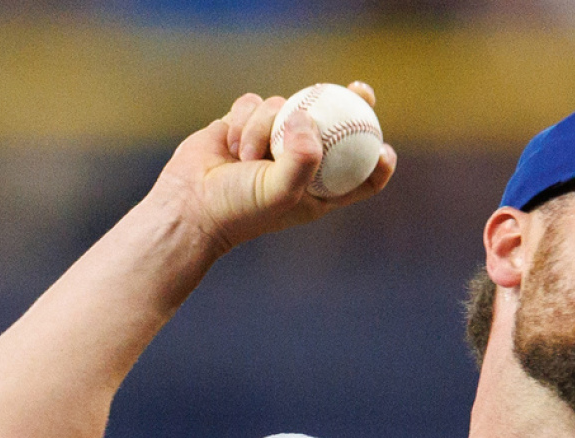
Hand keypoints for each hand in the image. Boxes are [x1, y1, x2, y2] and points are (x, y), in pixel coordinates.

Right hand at [148, 82, 396, 254]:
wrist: (188, 205)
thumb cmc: (239, 209)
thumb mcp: (280, 191)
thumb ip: (301, 158)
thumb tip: (309, 118)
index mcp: (319, 190)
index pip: (358, 175)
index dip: (376, 160)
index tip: (385, 147)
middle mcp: (300, 162)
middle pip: (335, 126)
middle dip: (351, 104)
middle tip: (361, 90)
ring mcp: (273, 140)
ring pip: (286, 108)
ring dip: (265, 126)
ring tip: (245, 156)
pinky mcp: (246, 124)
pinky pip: (255, 103)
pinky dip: (244, 118)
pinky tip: (230, 144)